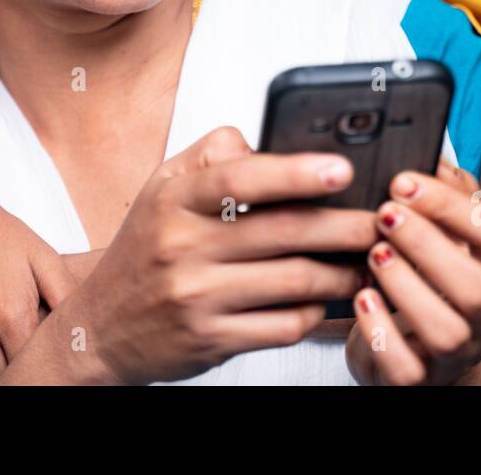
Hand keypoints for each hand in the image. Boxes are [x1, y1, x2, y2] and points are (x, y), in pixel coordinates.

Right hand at [0, 187, 76, 384]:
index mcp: (13, 315)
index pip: (32, 367)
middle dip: (16, 379)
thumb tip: (84, 326)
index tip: (47, 368)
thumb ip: (67, 294)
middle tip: (27, 374)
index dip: (42, 370)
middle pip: (2, 381)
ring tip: (3, 379)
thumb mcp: (44, 258)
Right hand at [51, 127, 376, 384]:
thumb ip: (210, 155)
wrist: (99, 326)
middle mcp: (183, 248)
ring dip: (342, 270)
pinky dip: (315, 311)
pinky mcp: (212, 340)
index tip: (342, 169)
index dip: (296, 171)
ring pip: (293, 281)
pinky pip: (282, 325)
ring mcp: (198, 298)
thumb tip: (262, 140)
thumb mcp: (160, 188)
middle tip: (380, 219)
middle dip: (345, 225)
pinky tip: (326, 298)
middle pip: (284, 231)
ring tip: (366, 259)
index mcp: (175, 202)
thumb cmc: (143, 250)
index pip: (241, 177)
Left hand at [345, 164, 480, 385]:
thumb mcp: (451, 231)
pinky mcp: (422, 379)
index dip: (450, 204)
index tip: (402, 181)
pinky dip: (380, 333)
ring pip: (446, 331)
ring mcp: (460, 352)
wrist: (431, 349)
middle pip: (477, 288)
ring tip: (374, 253)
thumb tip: (430, 151)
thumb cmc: (437, 277)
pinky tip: (361, 299)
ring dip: (405, 286)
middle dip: (427, 246)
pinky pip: (406, 368)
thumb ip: (446, 193)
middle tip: (384, 214)